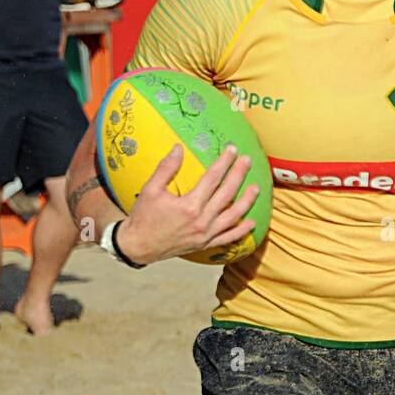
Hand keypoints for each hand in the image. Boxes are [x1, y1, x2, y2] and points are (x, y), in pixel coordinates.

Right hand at [113, 144, 258, 264]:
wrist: (138, 246)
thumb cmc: (143, 217)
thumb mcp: (150, 190)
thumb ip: (166, 168)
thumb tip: (178, 148)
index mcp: (189, 205)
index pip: (213, 178)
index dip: (224, 162)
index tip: (233, 150)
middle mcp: (201, 220)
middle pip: (227, 193)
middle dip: (239, 175)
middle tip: (248, 160)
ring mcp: (206, 234)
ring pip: (233, 216)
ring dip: (247, 201)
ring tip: (257, 188)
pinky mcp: (205, 245)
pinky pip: (228, 238)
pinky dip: (242, 231)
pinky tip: (252, 222)